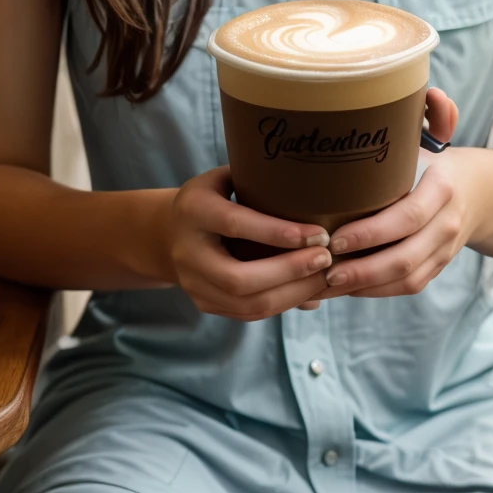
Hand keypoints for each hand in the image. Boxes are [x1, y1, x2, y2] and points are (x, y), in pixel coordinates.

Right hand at [167, 167, 331, 319]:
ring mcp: (195, 285)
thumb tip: (310, 202)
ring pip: (248, 303)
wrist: (167, 232)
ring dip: (292, 293)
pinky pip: (249, 313)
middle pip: (240, 278)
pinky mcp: (205, 304)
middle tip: (325, 258)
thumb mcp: (226, 179)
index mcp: (193, 211)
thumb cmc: (211, 198)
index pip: (235, 225)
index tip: (317, 234)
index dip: (277, 233)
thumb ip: (259, 186)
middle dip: (290, 271)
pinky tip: (307, 291)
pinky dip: (282, 305)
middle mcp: (189, 254)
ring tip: (324, 277)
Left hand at [322, 88, 472, 298]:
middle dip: (362, 268)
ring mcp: (444, 250)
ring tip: (326, 282)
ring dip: (365, 285)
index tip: (334, 237)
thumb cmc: (435, 160)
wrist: (480, 191)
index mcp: (442, 187)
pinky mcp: (438, 267)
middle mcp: (447, 224)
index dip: (371, 232)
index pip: (407, 217)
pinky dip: (375, 291)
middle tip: (323, 266)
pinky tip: (344, 287)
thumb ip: (432, 112)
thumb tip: (435, 95)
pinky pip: (408, 286)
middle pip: (405, 257)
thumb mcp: (431, 134)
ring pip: (406, 279)